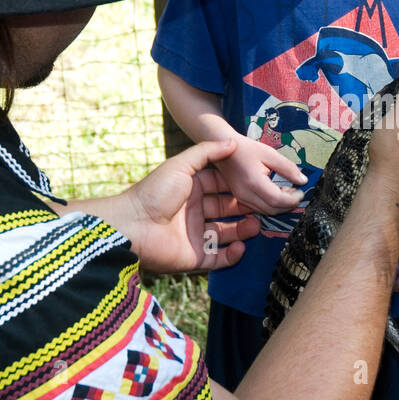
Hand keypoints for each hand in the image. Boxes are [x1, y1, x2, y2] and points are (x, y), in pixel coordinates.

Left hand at [119, 139, 260, 273]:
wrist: (132, 226)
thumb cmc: (155, 192)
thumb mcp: (181, 165)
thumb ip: (207, 152)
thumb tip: (232, 142)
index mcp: (192, 189)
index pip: (222, 187)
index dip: (240, 186)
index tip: (260, 185)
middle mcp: (195, 212)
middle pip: (227, 210)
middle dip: (246, 209)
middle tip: (266, 207)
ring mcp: (195, 235)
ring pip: (227, 234)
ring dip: (243, 230)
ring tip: (257, 225)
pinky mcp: (195, 257)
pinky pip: (219, 258)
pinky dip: (232, 254)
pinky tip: (241, 246)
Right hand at [214, 136, 306, 214]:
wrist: (222, 147)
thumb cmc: (245, 148)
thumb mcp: (270, 153)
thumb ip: (288, 168)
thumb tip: (303, 180)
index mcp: (253, 182)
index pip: (277, 200)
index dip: (293, 199)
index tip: (302, 191)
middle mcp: (245, 194)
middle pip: (272, 210)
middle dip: (289, 204)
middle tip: (298, 192)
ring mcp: (241, 198)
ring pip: (266, 212)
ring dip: (281, 206)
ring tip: (289, 192)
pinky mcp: (240, 199)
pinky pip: (260, 208)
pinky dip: (272, 205)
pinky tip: (278, 193)